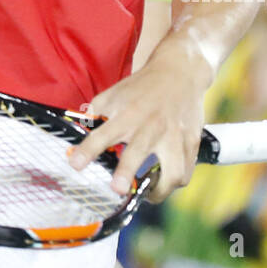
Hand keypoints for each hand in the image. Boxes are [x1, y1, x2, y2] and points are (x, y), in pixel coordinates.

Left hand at [67, 38, 210, 202]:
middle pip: (138, 151)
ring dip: (160, 190)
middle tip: (118, 189)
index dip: (88, 150)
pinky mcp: (191, 142)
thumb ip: (94, 112)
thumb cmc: (142, 87)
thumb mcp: (114, 94)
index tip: (75, 165)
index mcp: (127, 114)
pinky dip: (175, 182)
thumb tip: (78, 130)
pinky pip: (186, 171)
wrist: (179, 72)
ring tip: (148, 195)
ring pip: (173, 171)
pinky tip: (166, 182)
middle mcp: (150, 126)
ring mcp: (174, 136)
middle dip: (127, 172)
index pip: (103, 134)